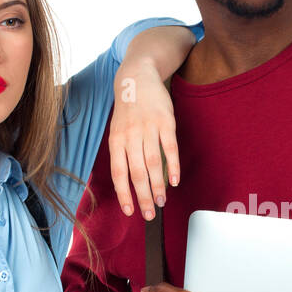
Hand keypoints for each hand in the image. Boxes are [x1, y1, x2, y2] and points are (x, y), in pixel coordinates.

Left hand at [110, 58, 179, 220]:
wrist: (137, 78)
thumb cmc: (127, 110)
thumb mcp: (118, 130)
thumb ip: (123, 154)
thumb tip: (130, 183)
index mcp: (116, 140)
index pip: (118, 172)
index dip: (124, 193)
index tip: (129, 212)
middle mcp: (131, 136)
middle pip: (137, 172)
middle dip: (143, 196)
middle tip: (150, 214)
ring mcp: (148, 128)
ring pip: (153, 163)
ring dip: (158, 185)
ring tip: (161, 201)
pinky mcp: (165, 122)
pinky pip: (170, 148)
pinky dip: (172, 166)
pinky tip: (174, 181)